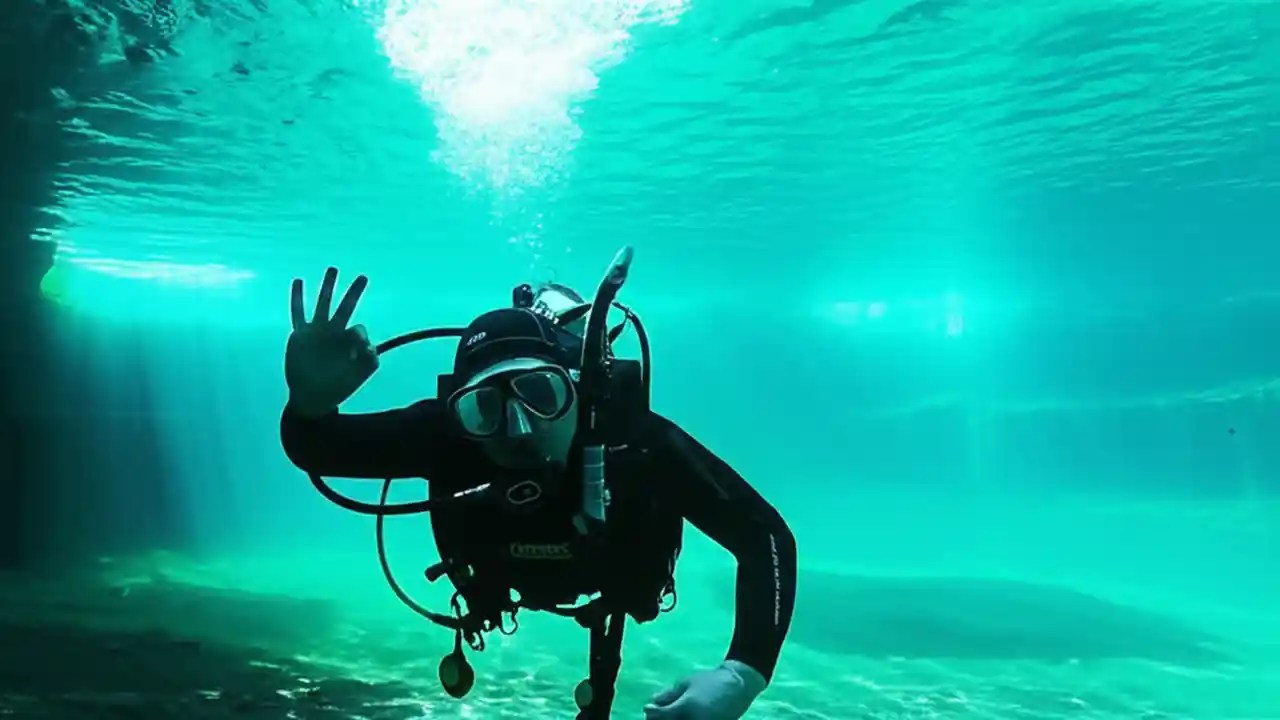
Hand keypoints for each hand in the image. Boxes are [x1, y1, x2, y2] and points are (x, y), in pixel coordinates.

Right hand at [285, 267, 377, 417]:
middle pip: (346, 307)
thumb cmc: (338, 385)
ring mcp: (317, 331)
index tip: (356, 353)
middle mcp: (335, 332)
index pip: (359, 329)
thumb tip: (369, 344)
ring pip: (323, 303)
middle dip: (354, 293)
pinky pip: (298, 314)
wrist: (313, 396)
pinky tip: (298, 282)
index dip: (360, 339)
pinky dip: (297, 298)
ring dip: (328, 287)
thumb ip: (370, 360)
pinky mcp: (300, 335)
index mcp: (349, 342)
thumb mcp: (360, 375)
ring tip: (333, 269)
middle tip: (364, 277)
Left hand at [643, 661, 766, 719]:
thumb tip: (650, 705)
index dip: (651, 713)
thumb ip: (668, 695)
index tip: (648, 708)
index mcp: (686, 707)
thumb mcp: (687, 683)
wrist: (738, 685)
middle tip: (658, 713)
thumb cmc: (710, 680)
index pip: (661, 717)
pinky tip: (685, 716)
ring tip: (674, 713)